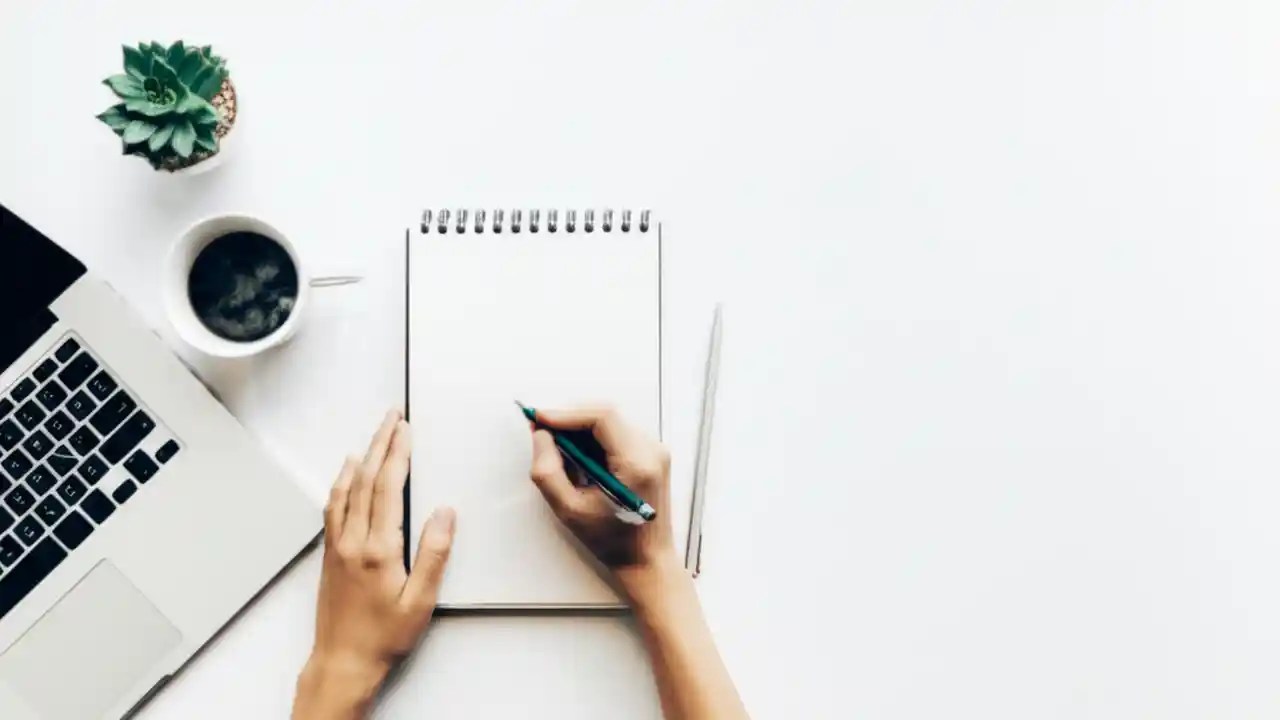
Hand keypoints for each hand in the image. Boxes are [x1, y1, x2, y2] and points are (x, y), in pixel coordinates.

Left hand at [294, 410, 456, 719]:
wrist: (342, 662)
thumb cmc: (383, 637)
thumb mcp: (422, 601)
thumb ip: (434, 554)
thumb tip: (444, 514)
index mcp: (379, 549)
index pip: (388, 487)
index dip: (398, 453)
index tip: (406, 430)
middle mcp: (353, 541)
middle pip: (366, 479)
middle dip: (381, 443)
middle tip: (392, 418)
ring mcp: (338, 546)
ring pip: (346, 489)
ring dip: (362, 457)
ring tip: (373, 436)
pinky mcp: (330, 554)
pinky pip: (333, 506)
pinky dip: (341, 483)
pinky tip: (346, 475)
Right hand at [527, 406, 677, 597]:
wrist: (647, 561)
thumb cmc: (612, 542)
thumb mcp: (569, 510)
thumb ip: (548, 471)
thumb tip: (541, 435)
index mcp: (638, 463)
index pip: (602, 417)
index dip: (567, 413)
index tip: (539, 418)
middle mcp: (652, 450)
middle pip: (606, 415)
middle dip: (570, 419)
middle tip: (542, 431)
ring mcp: (655, 450)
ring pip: (611, 422)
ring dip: (580, 429)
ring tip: (556, 448)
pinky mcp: (651, 455)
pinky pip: (617, 433)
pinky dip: (593, 438)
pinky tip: (577, 456)